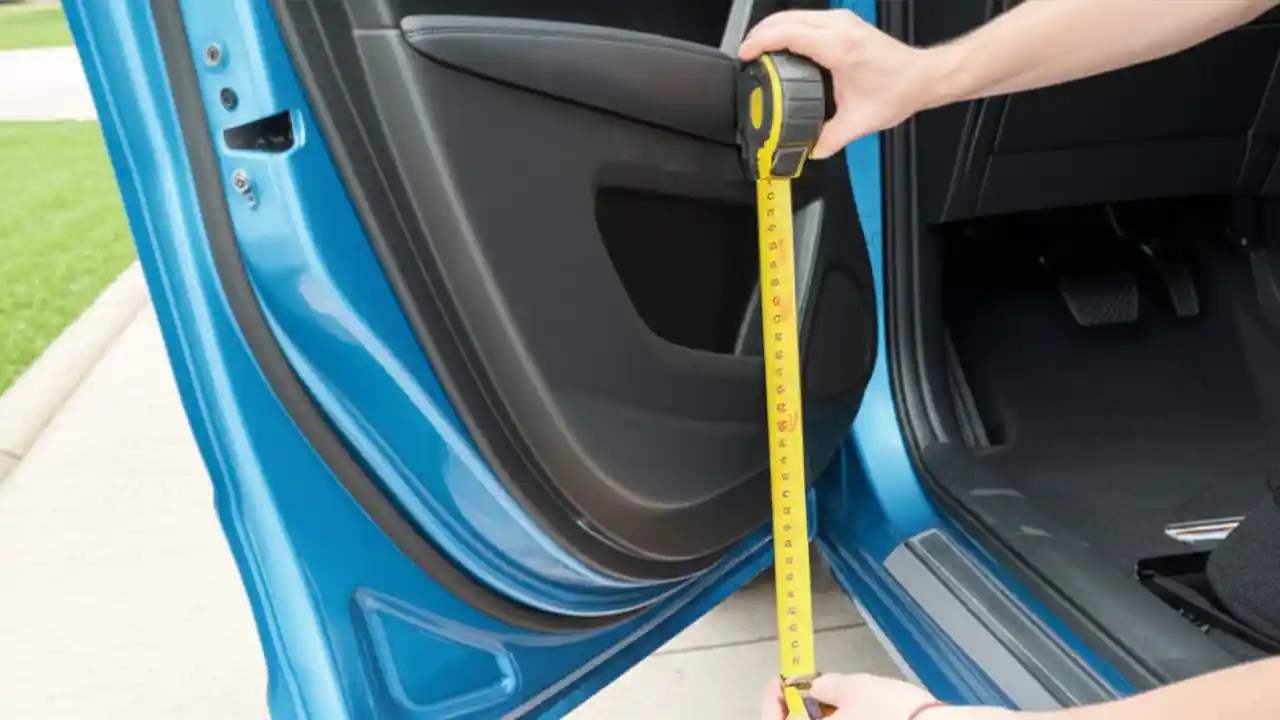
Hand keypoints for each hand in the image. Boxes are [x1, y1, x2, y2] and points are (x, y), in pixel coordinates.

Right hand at [739, 10, 948, 157]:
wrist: (921, 77)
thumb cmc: (898, 89)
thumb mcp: (858, 122)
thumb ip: (829, 139)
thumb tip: (809, 150)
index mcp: (838, 47)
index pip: (787, 33)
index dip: (760, 42)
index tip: (745, 56)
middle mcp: (839, 28)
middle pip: (784, 18)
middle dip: (759, 34)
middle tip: (745, 56)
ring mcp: (841, 21)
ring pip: (793, 14)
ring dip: (772, 29)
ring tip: (758, 50)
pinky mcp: (843, 23)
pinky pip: (805, 18)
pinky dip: (787, 28)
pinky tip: (781, 46)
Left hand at [760, 673, 939, 719]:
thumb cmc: (891, 713)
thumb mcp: (852, 687)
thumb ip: (825, 687)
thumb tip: (815, 688)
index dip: (770, 701)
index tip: (776, 681)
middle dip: (797, 710)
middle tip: (803, 689)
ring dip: (822, 717)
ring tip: (831, 698)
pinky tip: (853, 712)